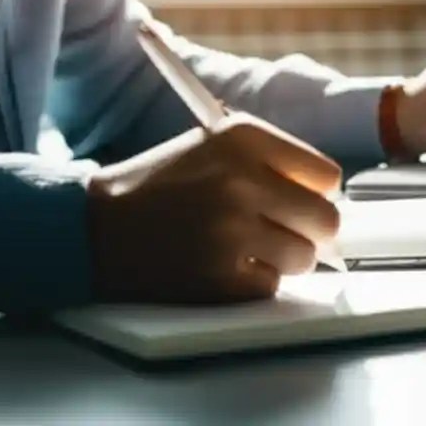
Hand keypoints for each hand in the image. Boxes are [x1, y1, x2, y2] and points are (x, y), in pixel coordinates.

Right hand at [86, 113, 341, 303]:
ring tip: (244, 247)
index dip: (315, 192)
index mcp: (244, 138)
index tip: (300, 200)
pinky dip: (252, 282)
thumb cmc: (158, 186)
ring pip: (303, 258)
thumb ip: (270, 162)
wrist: (95, 227)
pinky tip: (221, 264)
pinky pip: (270, 286)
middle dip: (310, 231)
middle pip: (326, 220)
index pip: (326, 175)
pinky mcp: (220, 276)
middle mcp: (242, 181)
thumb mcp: (212, 145)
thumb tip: (329, 196)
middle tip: (284, 231)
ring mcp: (232, 231)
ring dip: (281, 258)